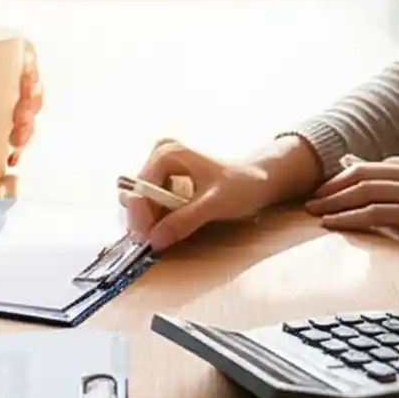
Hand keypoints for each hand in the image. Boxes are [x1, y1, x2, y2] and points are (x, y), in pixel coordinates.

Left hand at [0, 40, 42, 164]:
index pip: (17, 56)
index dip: (32, 70)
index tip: (25, 87)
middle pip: (24, 89)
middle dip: (33, 105)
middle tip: (19, 121)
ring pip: (19, 118)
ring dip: (28, 130)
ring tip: (15, 143)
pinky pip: (1, 145)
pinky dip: (11, 152)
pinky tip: (10, 159)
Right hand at [125, 138, 276, 250]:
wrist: (262, 179)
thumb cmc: (243, 184)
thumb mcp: (215, 203)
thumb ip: (184, 220)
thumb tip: (155, 240)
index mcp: (167, 153)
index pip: (139, 190)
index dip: (141, 217)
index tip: (148, 241)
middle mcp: (158, 157)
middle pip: (136, 196)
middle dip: (143, 222)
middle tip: (154, 244)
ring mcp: (161, 170)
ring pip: (142, 204)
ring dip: (150, 224)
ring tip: (164, 239)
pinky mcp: (166, 183)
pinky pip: (152, 206)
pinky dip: (159, 222)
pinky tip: (170, 231)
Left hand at [305, 153, 398, 247]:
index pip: (381, 164)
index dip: (351, 175)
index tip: (329, 185)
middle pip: (365, 172)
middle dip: (333, 185)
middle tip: (310, 197)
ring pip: (366, 190)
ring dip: (334, 200)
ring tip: (311, 210)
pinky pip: (378, 212)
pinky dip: (350, 216)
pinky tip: (332, 223)